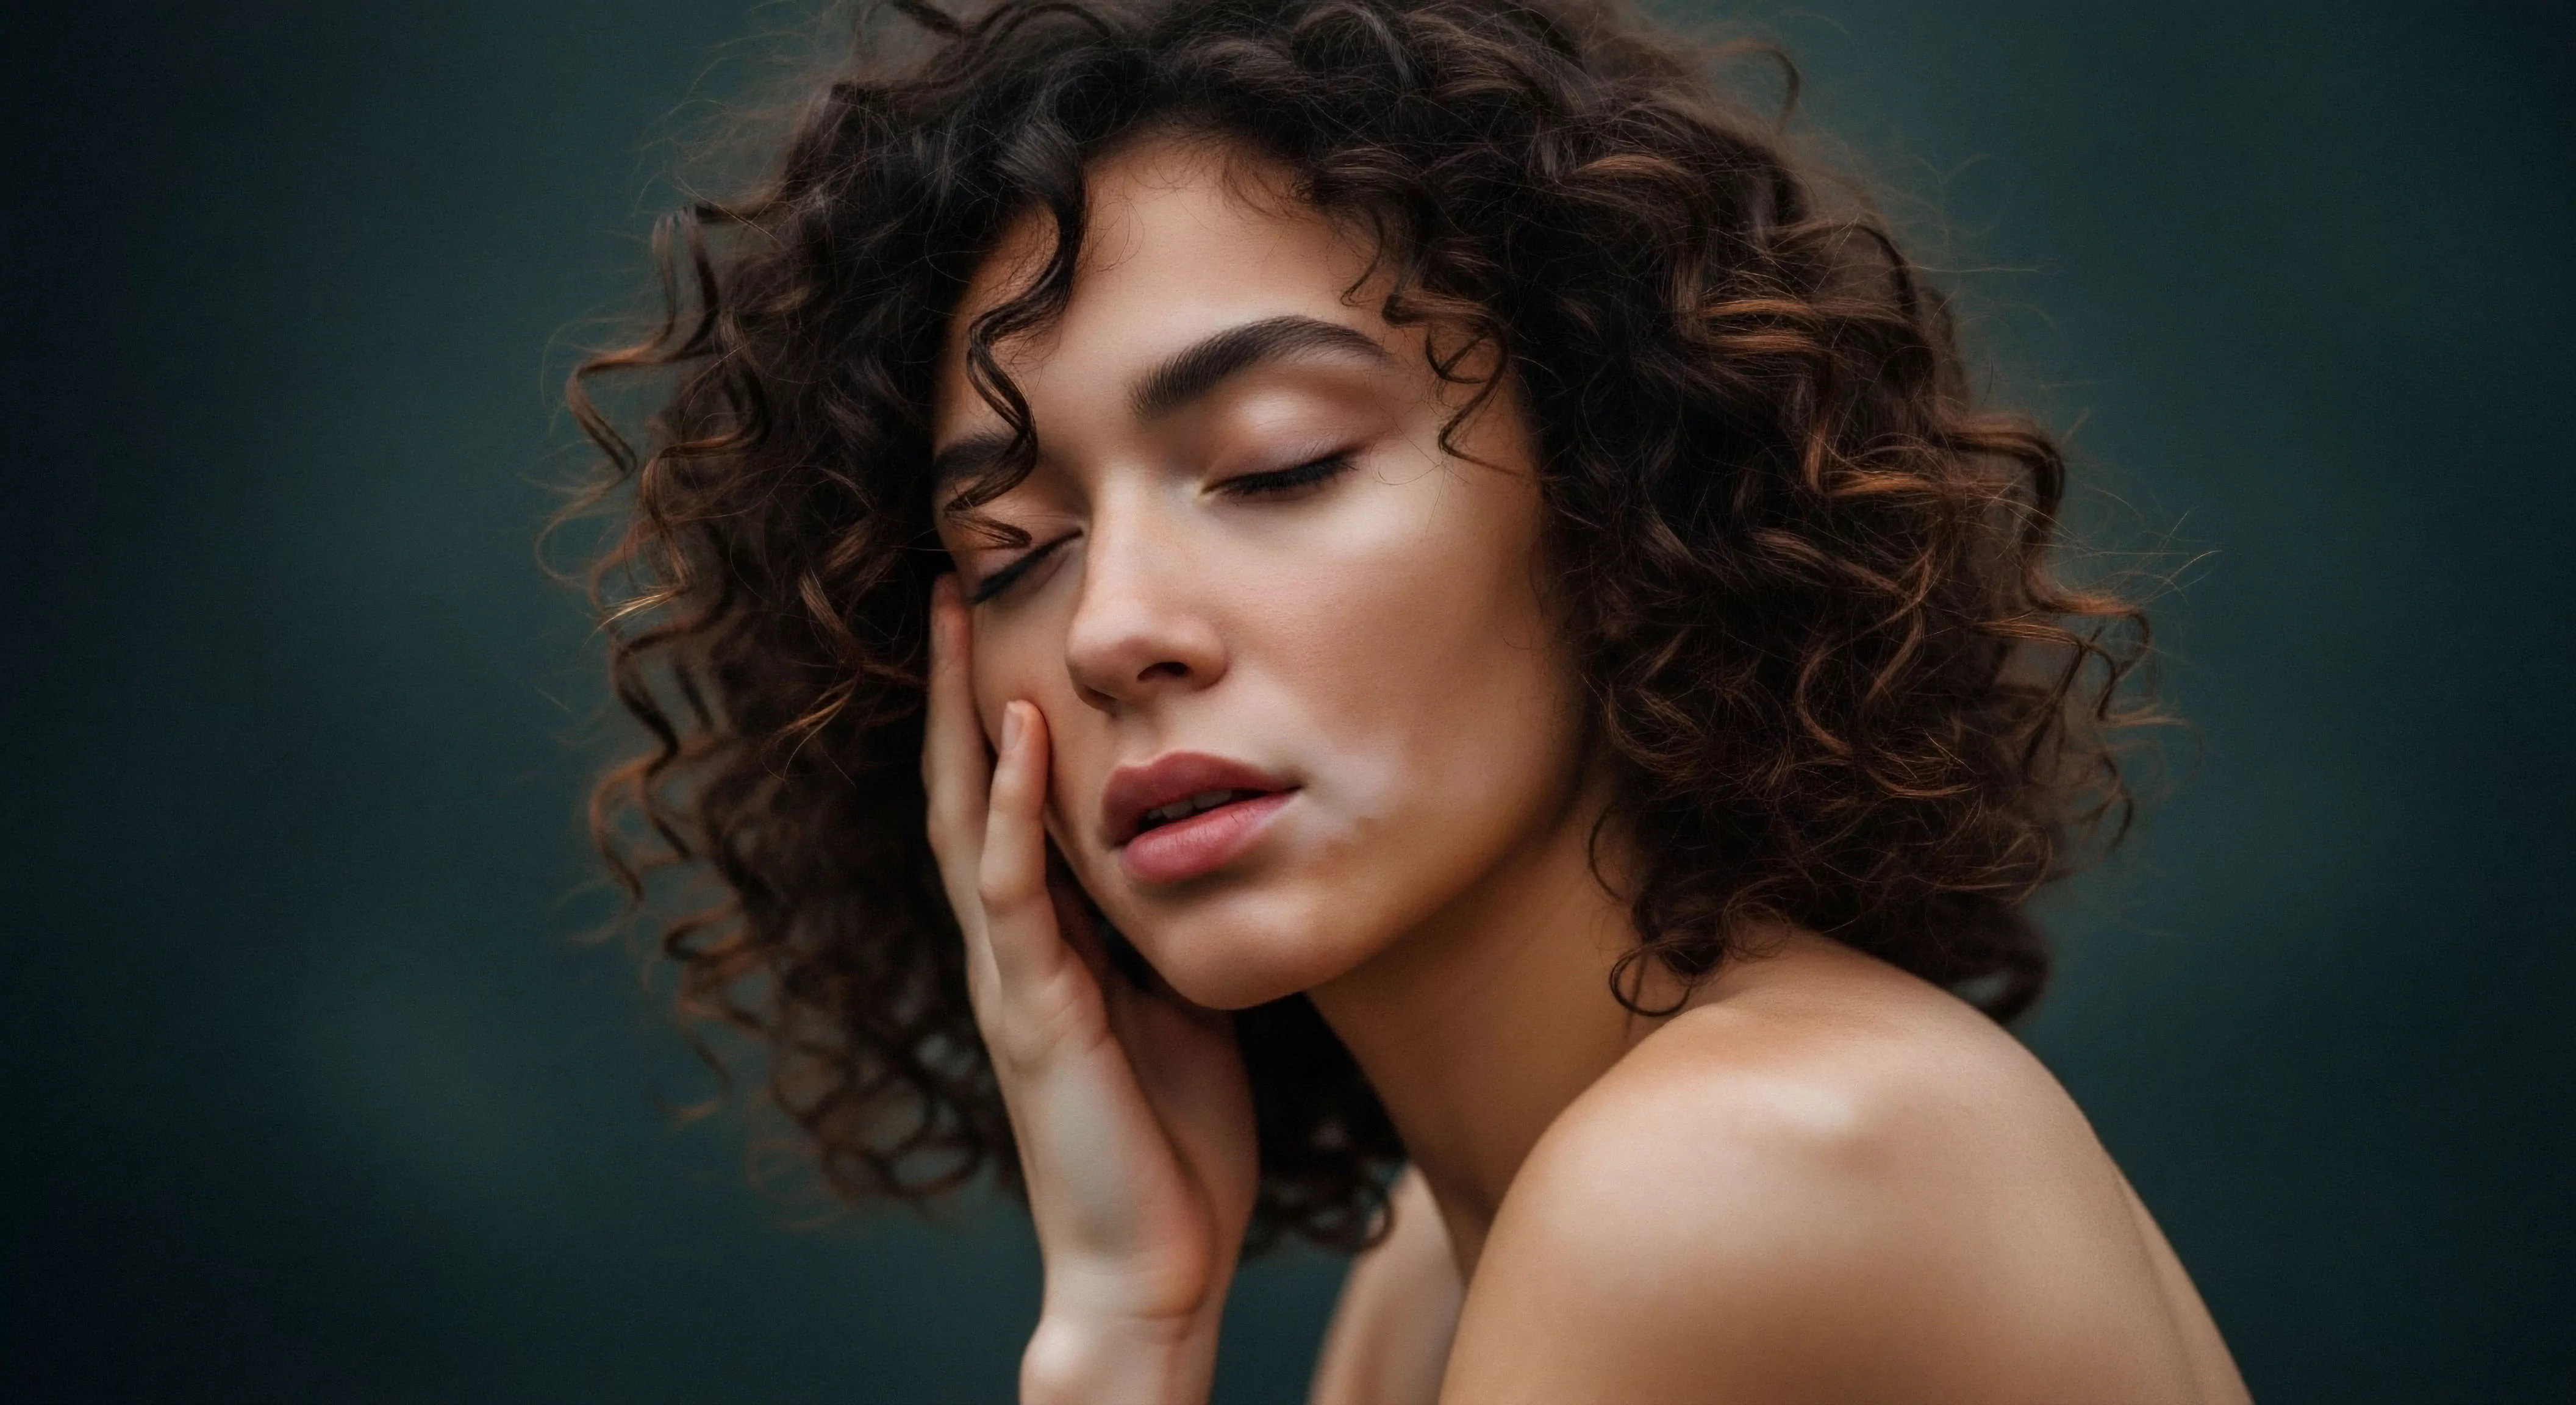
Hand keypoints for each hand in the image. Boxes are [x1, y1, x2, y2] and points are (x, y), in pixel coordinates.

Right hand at [922, 575, 1259, 1404]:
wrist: (1152, 1265)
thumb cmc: (1173, 1143)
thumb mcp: (1180, 1005)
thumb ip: (1164, 932)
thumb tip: (1198, 853)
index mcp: (1047, 945)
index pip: (1006, 805)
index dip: (997, 712)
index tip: (1002, 617)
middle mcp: (1012, 949)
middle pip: (965, 789)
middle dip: (953, 687)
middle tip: (946, 581)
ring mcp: (1014, 978)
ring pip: (968, 820)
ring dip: (965, 717)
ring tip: (958, 616)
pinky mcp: (1035, 1012)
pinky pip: (1013, 890)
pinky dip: (1014, 807)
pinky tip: (1024, 734)